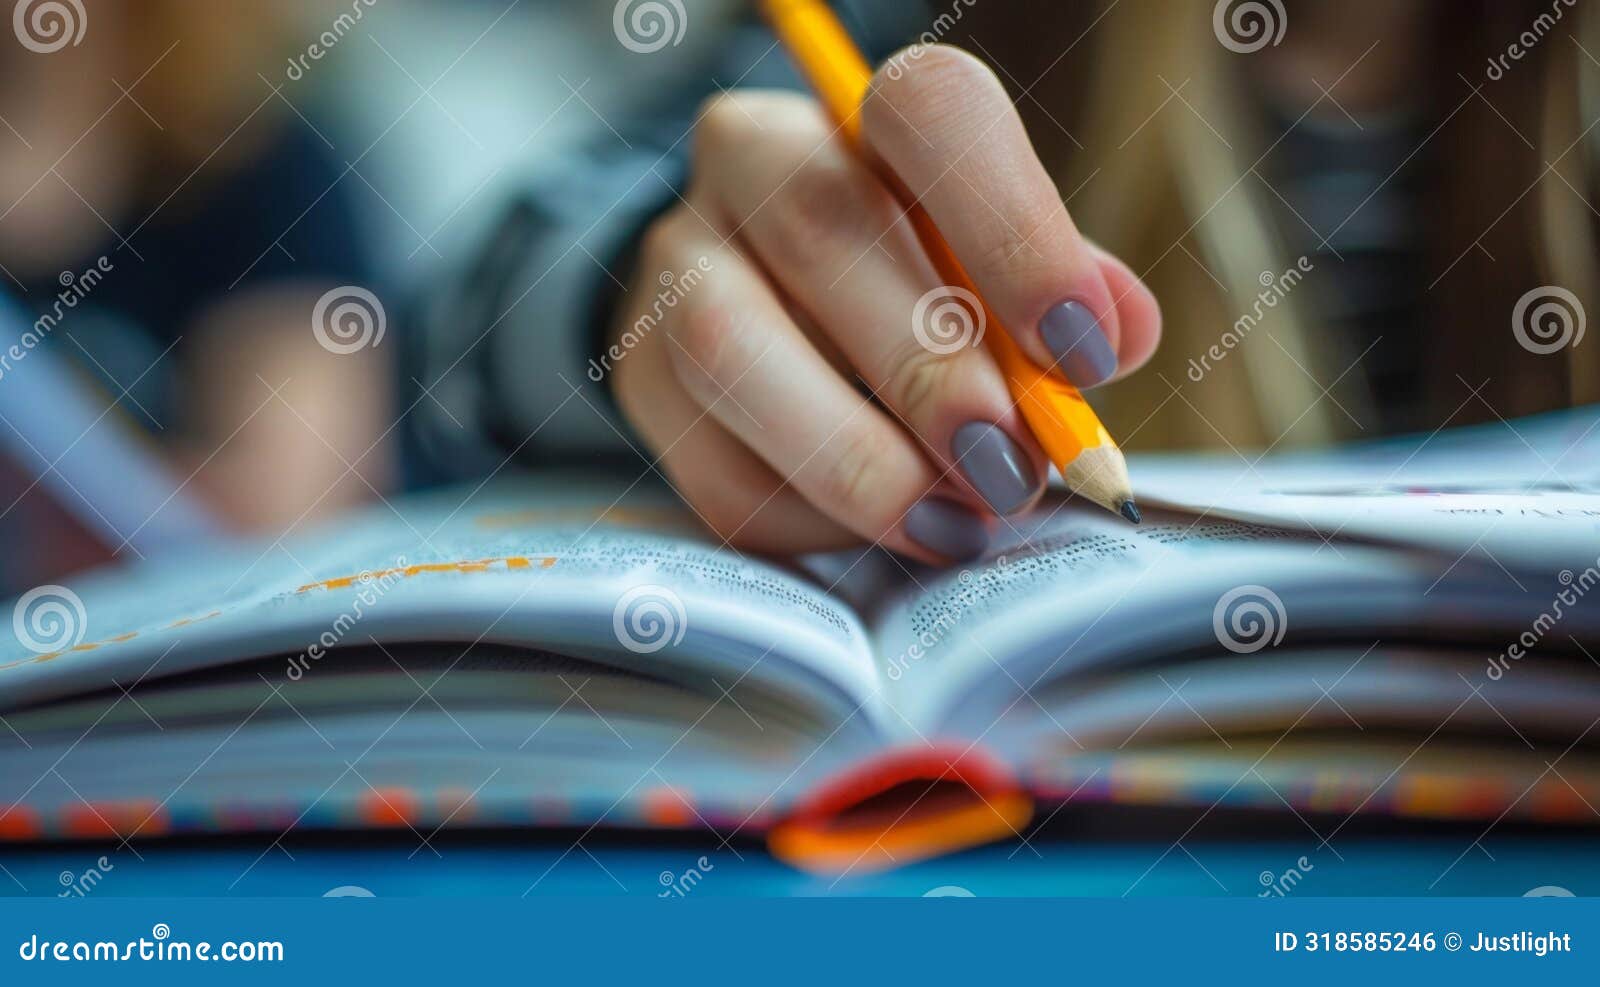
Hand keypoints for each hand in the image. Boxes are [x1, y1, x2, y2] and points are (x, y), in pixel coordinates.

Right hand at [607, 45, 1159, 562]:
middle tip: (1008, 466)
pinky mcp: (640, 378)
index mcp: (862, 114)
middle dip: (928, 368)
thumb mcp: (1000, 268)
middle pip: (822, 233)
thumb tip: (1118, 328)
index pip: (929, 111)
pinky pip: (711, 461)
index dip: (1014, 228)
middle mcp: (750, 163)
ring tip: (948, 522)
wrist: (773, 312)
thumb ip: (1063, 293)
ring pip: (730, 350)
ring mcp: (676, 266)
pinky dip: (807, 516)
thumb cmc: (917, 287)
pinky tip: (880, 533)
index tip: (1082, 348)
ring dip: (852, 456)